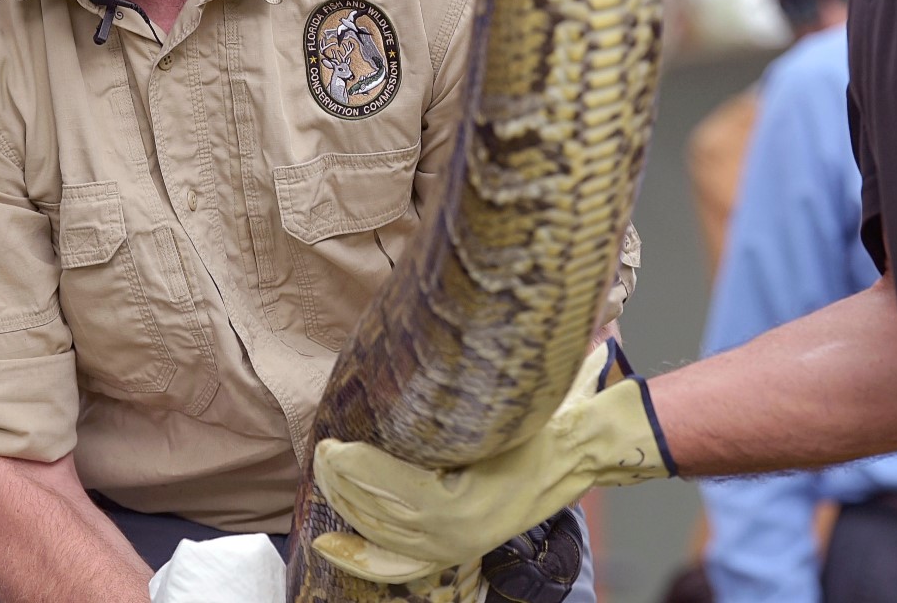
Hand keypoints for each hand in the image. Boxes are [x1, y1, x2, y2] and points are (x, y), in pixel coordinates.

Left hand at [310, 339, 672, 583]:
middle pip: (378, 511)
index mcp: (462, 504)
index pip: (392, 488)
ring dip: (345, 501)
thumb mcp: (501, 404)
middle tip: (321, 451)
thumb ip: (466, 389)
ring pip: (380, 530)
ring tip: (325, 470)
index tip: (331, 445)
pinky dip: (359, 557)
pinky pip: (394, 563)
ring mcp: (452, 547)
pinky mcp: (449, 550)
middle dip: (342, 481)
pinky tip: (326, 546)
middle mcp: (454, 534)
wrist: (575, 454)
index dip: (356, 467)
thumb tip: (444, 332)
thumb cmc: (540, 422)